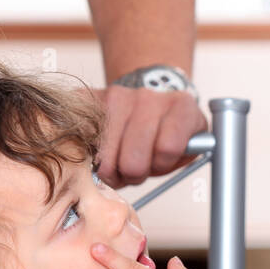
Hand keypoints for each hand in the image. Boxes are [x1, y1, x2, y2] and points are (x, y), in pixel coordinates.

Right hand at [91, 85, 207, 186]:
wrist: (149, 99)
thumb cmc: (167, 132)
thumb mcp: (187, 146)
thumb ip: (183, 156)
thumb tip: (162, 157)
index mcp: (181, 107)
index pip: (167, 148)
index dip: (161, 164)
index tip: (159, 162)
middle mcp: (148, 96)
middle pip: (133, 161)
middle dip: (134, 173)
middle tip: (135, 167)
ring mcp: (117, 95)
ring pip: (106, 159)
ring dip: (111, 168)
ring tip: (119, 159)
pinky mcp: (90, 98)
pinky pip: (82, 140)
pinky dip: (89, 154)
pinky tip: (99, 149)